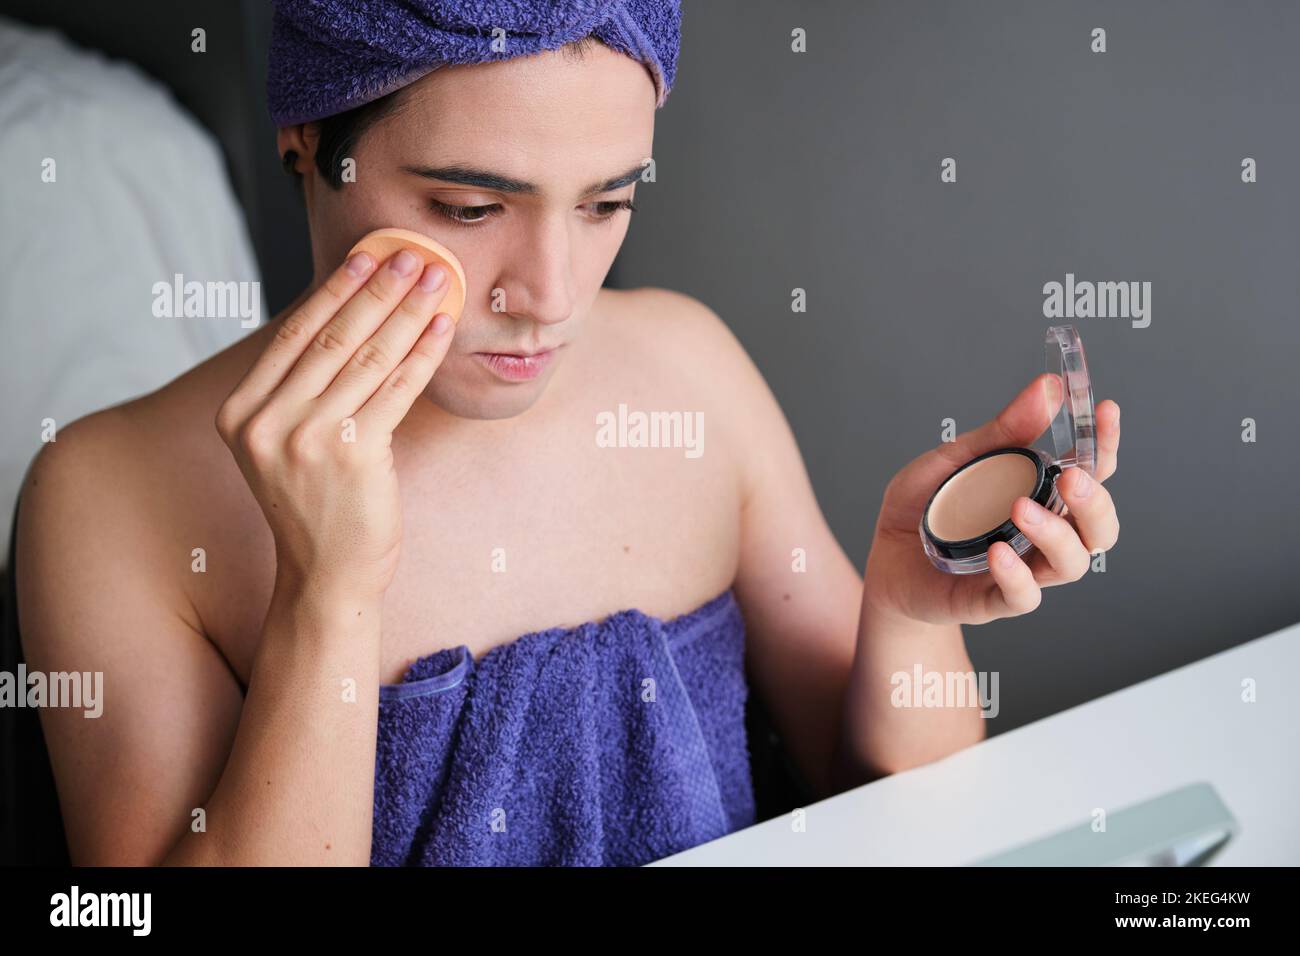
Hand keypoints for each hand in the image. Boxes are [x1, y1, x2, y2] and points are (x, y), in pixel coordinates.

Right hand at [216, 247, 455, 598]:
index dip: (334, 290)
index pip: (293, 335)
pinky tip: (442, 327)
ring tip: (436, 280)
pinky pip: (396, 388)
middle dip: (378, 290)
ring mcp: (306, 438)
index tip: (366, 256)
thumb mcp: (285, 443)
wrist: (326, 575)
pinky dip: (423, 353)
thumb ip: (300, 389)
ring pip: (367, 357)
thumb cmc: (317, 505)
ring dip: (407, 312)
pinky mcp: (352, 452)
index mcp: (240, 413)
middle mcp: (265, 422)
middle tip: (411, 255)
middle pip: (331, 338)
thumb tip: (348, 314)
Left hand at [865, 373, 1120, 625]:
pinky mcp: (992, 600)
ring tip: (1021, 508)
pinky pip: (1022, 597)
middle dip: (1094, 502)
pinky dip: (1016, 575)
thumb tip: (1047, 387)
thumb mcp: (956, 459)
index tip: (1104, 410)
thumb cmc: (927, 507)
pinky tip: (997, 552)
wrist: (886, 558)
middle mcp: (1043, 534)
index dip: (1104, 443)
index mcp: (1041, 493)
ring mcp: (1023, 569)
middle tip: (1069, 479)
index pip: (1092, 471)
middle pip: (1099, 527)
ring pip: (1071, 563)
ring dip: (1055, 535)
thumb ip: (1002, 430)